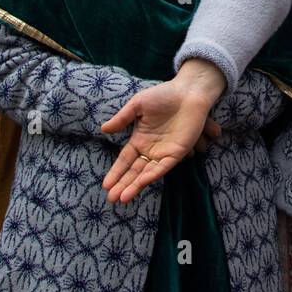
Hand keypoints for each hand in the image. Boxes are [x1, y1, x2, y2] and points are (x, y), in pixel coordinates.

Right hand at [100, 59, 226, 203]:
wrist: (188, 92)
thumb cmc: (164, 95)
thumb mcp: (138, 105)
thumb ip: (122, 118)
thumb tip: (103, 129)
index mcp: (140, 139)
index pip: (125, 160)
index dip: (116, 173)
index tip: (106, 186)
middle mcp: (151, 150)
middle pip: (134, 171)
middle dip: (123, 185)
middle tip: (112, 199)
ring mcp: (164, 153)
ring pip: (147, 173)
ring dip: (135, 185)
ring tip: (123, 198)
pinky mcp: (177, 153)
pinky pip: (163, 167)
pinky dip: (152, 175)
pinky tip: (141, 182)